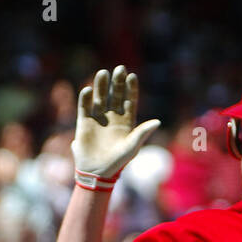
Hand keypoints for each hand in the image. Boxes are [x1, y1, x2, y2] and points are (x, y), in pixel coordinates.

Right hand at [72, 66, 160, 189]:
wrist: (98, 172)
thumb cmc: (118, 161)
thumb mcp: (132, 147)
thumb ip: (143, 133)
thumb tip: (157, 121)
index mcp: (126, 122)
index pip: (129, 100)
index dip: (130, 89)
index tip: (131, 76)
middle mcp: (112, 117)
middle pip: (115, 95)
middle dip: (117, 82)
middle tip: (119, 69)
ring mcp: (98, 118)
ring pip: (100, 97)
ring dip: (101, 85)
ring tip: (102, 73)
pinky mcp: (84, 122)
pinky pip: (84, 106)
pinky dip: (85, 98)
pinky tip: (88, 90)